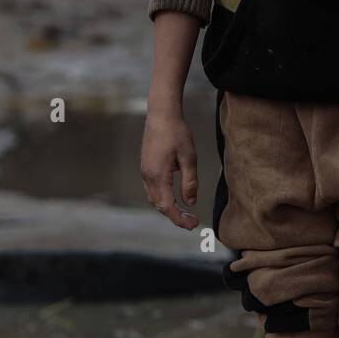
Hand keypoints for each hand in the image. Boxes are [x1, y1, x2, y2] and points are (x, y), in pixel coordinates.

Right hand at [141, 110, 199, 229]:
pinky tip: (175, 198)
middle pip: (159, 205)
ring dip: (169, 208)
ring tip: (185, 213)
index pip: (167, 207)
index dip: (180, 219)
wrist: (161, 114)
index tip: (193, 224)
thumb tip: (190, 202)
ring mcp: (145, 172)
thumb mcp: (189, 158)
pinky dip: (163, 199)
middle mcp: (148, 176)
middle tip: (192, 221)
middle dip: (175, 216)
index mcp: (158, 175)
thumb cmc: (176, 132)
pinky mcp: (146, 167)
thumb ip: (190, 182)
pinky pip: (153, 190)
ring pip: (155, 199)